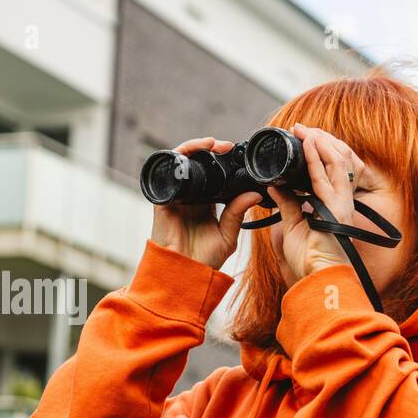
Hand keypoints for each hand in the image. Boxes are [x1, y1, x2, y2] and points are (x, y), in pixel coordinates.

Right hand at [149, 137, 262, 268]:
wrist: (184, 273)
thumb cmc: (204, 260)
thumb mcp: (228, 235)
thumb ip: (238, 213)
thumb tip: (254, 193)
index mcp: (206, 203)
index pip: (213, 174)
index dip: (221, 161)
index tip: (235, 154)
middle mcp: (190, 197)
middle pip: (197, 163)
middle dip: (210, 149)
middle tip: (225, 146)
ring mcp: (176, 196)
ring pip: (182, 162)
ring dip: (195, 148)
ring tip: (211, 144)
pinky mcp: (163, 199)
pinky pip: (167, 172)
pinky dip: (178, 157)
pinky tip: (192, 152)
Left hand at [267, 123, 364, 286]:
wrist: (317, 278)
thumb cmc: (309, 259)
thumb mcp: (292, 226)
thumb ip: (287, 204)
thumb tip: (274, 187)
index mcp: (329, 205)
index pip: (326, 170)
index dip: (316, 153)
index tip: (300, 139)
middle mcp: (339, 200)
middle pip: (334, 161)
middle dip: (319, 142)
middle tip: (301, 128)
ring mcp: (341, 202)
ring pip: (336, 162)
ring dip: (320, 143)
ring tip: (306, 130)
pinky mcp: (337, 206)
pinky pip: (330, 175)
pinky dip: (320, 157)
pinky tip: (311, 144)